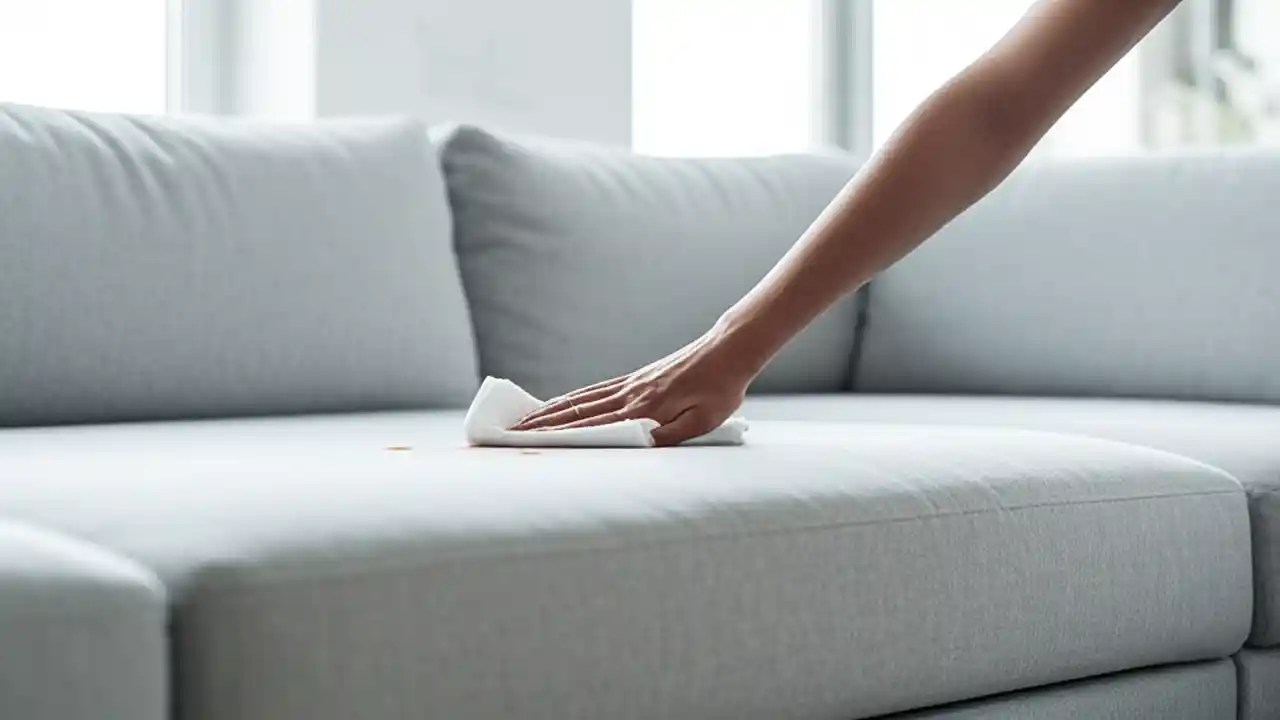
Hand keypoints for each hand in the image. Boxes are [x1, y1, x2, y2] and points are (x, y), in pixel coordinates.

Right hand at [511, 325, 761, 445]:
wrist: (728, 351)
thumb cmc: (720, 391)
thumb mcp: (703, 422)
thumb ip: (668, 436)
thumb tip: (634, 447)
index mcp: (644, 410)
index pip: (591, 427)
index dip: (557, 437)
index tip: (528, 443)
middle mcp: (630, 395)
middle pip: (576, 412)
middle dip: (540, 425)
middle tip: (508, 435)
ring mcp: (630, 384)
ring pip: (580, 400)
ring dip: (549, 412)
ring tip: (522, 421)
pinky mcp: (635, 378)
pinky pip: (595, 390)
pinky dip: (571, 398)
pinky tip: (559, 404)